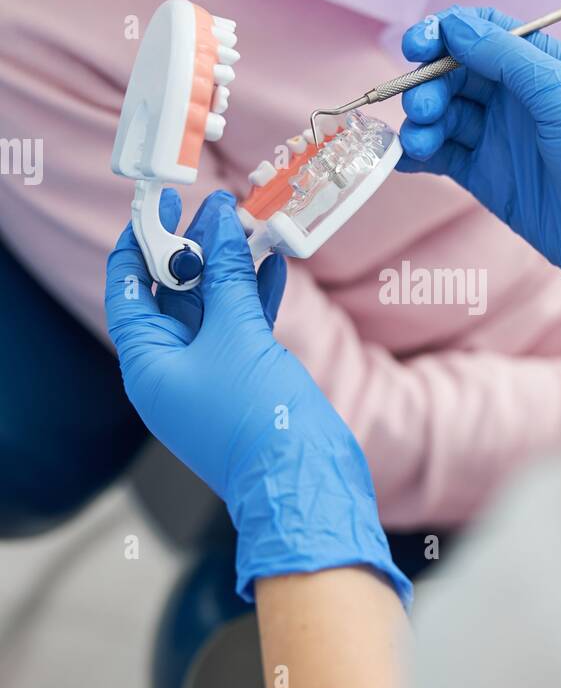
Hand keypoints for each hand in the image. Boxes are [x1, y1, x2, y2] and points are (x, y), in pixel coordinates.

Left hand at [105, 190, 407, 605]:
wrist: (304, 482)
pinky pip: (243, 329)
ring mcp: (211, 378)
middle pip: (173, 295)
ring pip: (214, 309)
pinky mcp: (246, 382)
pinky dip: (256, 296)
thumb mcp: (237, 335)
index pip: (129, 291)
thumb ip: (227, 274)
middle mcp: (172, 371)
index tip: (160, 205)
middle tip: (220, 207)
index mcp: (148, 365)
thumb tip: (220, 220)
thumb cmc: (258, 418)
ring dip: (232, 268)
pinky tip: (275, 264)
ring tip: (252, 225)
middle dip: (196, 249)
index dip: (139, 244)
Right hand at [398, 7, 560, 367]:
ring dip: (421, 122)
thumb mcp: (560, 90)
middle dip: (428, 84)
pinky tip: (404, 158)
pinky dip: (418, 155)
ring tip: (420, 140)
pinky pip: (443, 157)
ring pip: (443, 117)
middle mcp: (515, 99)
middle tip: (422, 107)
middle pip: (453, 74)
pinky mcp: (488, 180)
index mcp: (538, 65)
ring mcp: (500, 140)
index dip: (444, 33)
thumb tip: (455, 26)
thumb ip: (505, 56)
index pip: (481, 33)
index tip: (417, 46)